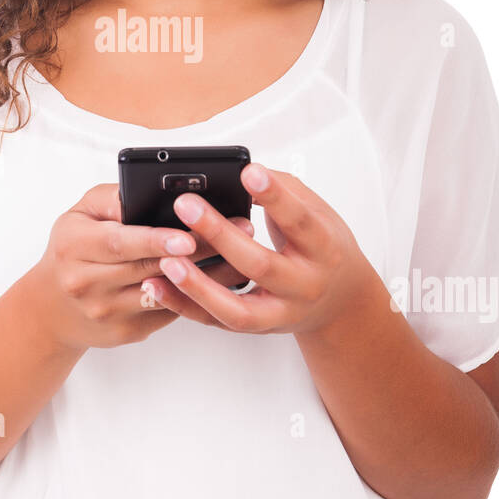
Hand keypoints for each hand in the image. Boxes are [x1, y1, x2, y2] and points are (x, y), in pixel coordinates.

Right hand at [31, 183, 253, 350]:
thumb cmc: (72, 249)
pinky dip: (197, 295)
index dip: (156, 240)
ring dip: (208, 276)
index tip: (189, 236)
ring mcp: (108, 312)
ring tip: (242, 255)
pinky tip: (224, 279)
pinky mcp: (127, 332)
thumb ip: (113, 199)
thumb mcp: (80, 214)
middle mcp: (88, 283)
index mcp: (75, 247)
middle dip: (198, 250)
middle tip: (237, 230)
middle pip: (150, 267)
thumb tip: (149, 193)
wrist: (51, 308)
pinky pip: (169, 312)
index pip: (120, 243)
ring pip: (166, 294)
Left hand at [143, 163, 379, 335]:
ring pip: (237, 309)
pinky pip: (216, 322)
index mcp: (324, 248)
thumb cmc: (321, 245)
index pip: (299, 220)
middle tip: (185, 205)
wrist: (341, 299)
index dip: (274, 195)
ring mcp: (281, 312)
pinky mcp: (258, 327)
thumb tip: (237, 173)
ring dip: (198, 285)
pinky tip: (157, 285)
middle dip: (220, 235)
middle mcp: (305, 285)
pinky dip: (184, 305)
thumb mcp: (317, 212)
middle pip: (261, 264)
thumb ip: (281, 191)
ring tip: (167, 260)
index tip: (247, 170)